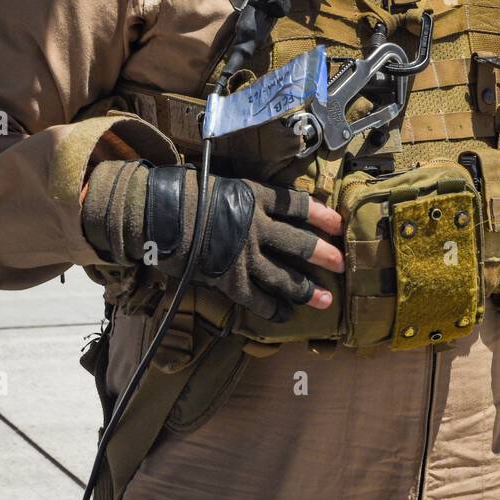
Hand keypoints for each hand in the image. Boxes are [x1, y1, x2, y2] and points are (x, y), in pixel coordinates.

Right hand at [148, 168, 344, 322]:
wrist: (159, 214)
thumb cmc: (185, 193)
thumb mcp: (221, 184)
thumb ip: (243, 197)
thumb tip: (256, 204)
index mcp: (255, 197)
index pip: (297, 205)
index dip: (320, 214)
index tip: (338, 223)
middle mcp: (256, 226)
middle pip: (298, 242)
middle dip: (323, 254)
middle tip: (340, 263)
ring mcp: (244, 255)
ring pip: (283, 276)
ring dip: (306, 289)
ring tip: (326, 299)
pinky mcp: (229, 279)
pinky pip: (256, 298)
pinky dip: (272, 308)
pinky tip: (285, 314)